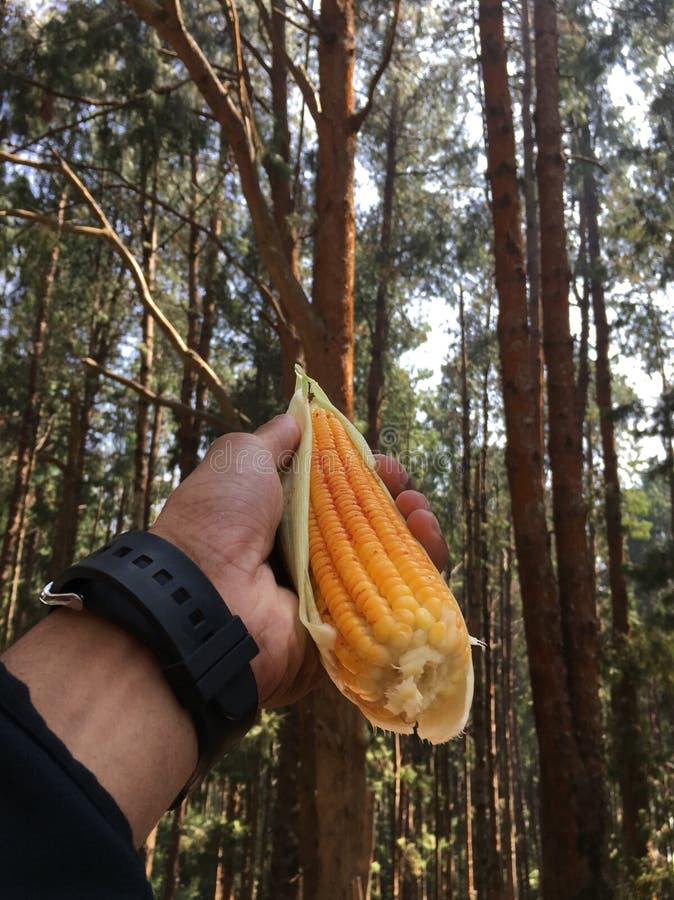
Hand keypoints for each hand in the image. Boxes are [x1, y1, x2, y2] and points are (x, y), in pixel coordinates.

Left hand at [151, 416, 449, 709]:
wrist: (206, 597)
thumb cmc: (219, 520)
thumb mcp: (240, 458)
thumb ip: (275, 438)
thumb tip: (298, 415)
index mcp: (281, 519)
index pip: (339, 496)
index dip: (367, 476)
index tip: (382, 463)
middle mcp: (307, 558)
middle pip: (370, 529)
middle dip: (396, 504)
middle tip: (405, 492)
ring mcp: (329, 597)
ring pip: (389, 565)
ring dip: (414, 534)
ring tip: (419, 513)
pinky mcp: (349, 632)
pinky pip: (397, 606)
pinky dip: (422, 573)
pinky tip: (426, 541)